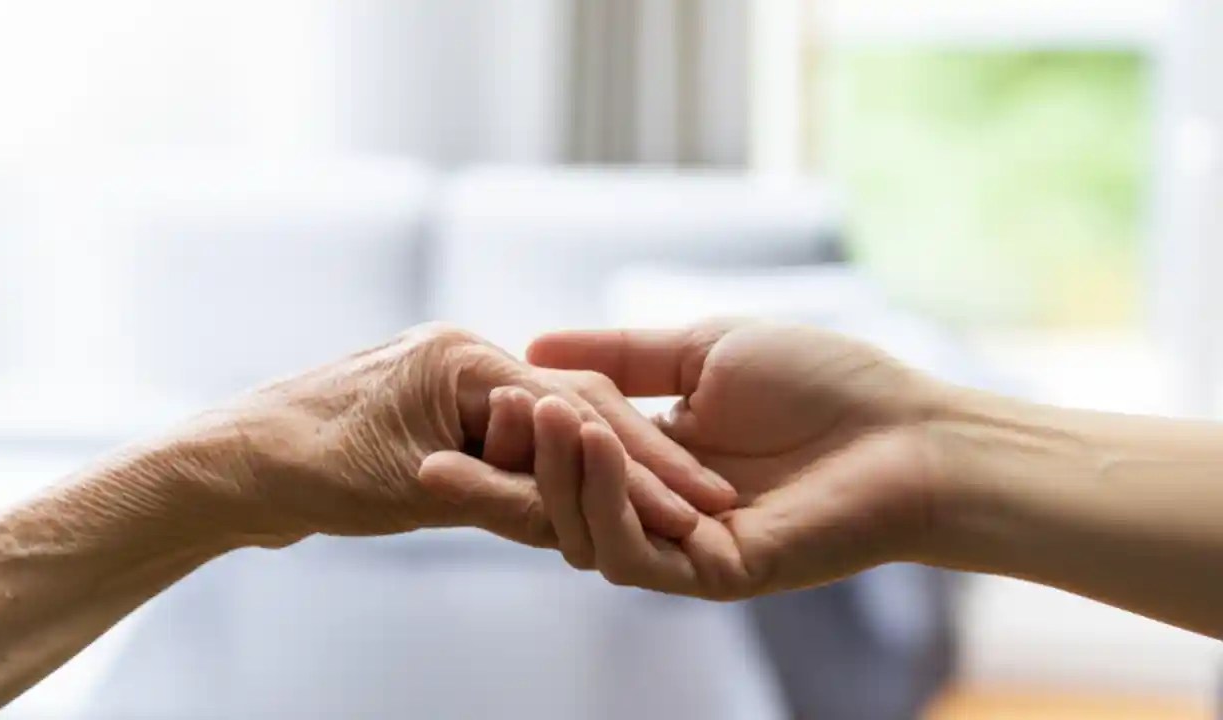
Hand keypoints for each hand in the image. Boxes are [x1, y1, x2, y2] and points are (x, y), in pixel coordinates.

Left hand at [177, 323, 732, 548]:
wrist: (233, 464)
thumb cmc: (309, 472)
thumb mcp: (418, 491)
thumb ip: (502, 494)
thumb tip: (580, 515)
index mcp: (464, 357)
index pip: (575, 411)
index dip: (640, 462)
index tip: (697, 503)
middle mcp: (466, 353)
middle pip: (576, 408)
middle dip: (642, 458)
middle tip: (709, 501)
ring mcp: (453, 376)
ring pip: (552, 422)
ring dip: (607, 465)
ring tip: (673, 500)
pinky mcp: (440, 404)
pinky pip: (516, 435)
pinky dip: (557, 467)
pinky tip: (599, 489)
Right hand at [433, 321, 949, 598]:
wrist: (909, 429)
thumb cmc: (823, 382)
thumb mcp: (704, 348)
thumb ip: (621, 356)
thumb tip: (533, 346)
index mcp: (650, 459)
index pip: (560, 460)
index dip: (511, 440)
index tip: (462, 406)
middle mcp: (656, 509)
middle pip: (555, 508)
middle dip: (501, 481)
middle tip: (442, 453)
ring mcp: (682, 546)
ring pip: (584, 533)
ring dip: (555, 477)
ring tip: (537, 416)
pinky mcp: (713, 573)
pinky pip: (635, 552)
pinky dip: (606, 501)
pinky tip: (593, 444)